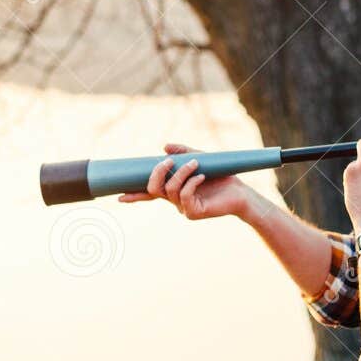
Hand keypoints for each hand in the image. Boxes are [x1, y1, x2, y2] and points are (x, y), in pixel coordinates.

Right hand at [117, 142, 252, 220]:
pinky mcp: (194, 212)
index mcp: (173, 189)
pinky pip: (185, 196)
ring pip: (170, 190)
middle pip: (153, 189)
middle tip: (169, 161)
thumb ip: (183, 153)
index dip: (134, 195)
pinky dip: (191, 183)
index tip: (119, 196)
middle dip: (157, 173)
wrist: (241, 192)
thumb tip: (164, 147)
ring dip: (181, 173)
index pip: (150, 193)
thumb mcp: (200, 158)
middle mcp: (175, 200)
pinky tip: (201, 176)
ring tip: (196, 163)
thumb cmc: (221, 176)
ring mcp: (184, 208)